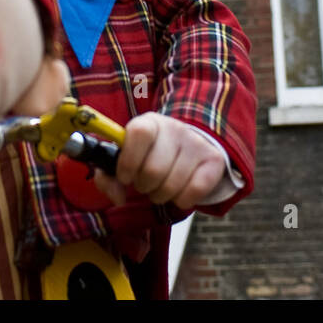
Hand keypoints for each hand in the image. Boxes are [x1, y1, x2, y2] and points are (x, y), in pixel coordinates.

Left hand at [93, 113, 226, 211]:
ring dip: (161, 195)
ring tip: (160, 187)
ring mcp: (196, 143)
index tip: (125, 176)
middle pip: (153, 170)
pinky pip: (195, 191)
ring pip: (172, 186)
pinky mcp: (214, 160)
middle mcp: (174, 128)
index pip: (138, 133)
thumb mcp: (126, 159)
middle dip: (143, 186)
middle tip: (145, 183)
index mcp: (149, 122)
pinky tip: (179, 192)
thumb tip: (117, 197)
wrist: (188, 147)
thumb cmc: (149, 155)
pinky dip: (182, 200)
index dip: (128, 161)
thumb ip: (109, 177)